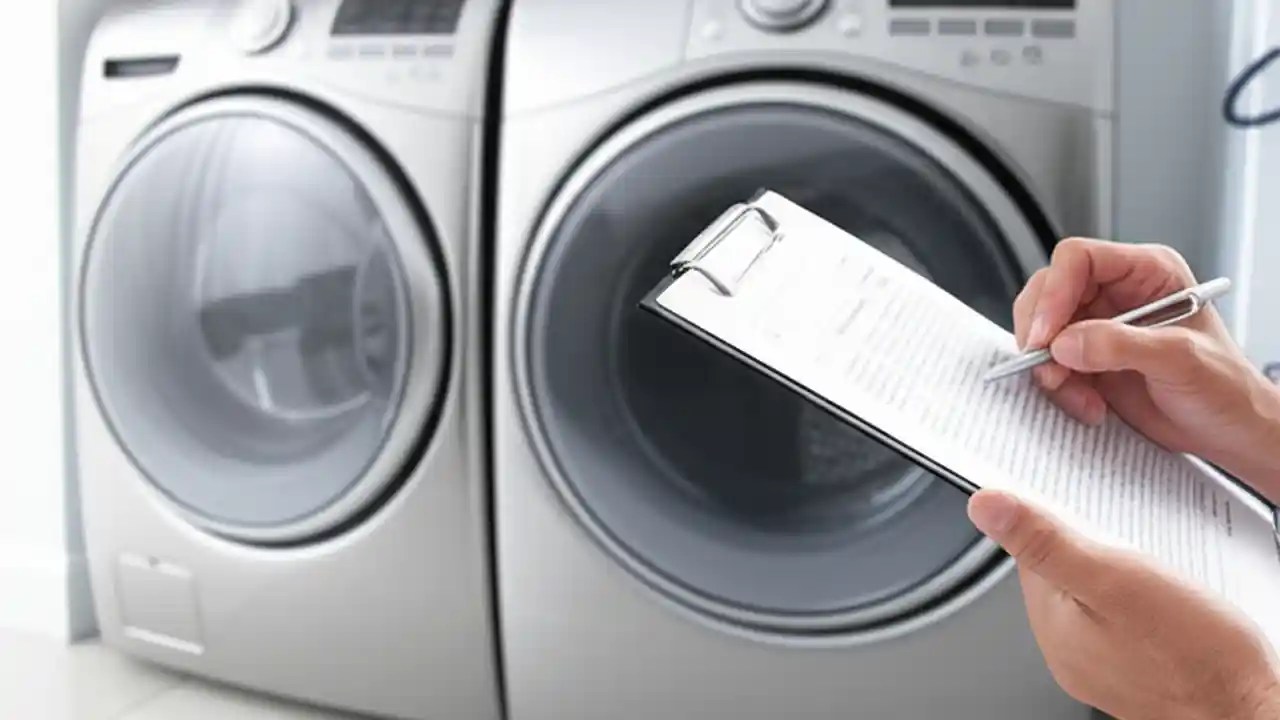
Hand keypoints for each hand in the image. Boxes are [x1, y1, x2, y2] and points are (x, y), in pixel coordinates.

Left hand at [968, 490, 1279, 719]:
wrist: (1250, 712)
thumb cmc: (1195, 656)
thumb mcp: (1114, 579)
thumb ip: (1047, 542)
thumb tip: (985, 506)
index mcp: (1052, 624)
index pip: (1030, 552)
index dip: (1051, 517)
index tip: (1072, 493)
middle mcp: (1070, 647)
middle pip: (1062, 570)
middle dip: (1088, 541)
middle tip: (1124, 524)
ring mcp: (1103, 660)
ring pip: (1096, 592)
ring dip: (1118, 565)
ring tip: (1152, 556)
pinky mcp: (1138, 665)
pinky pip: (1126, 616)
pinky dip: (1141, 594)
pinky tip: (1167, 590)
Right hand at [1015, 238, 1279, 501]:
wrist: (1228, 431)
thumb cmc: (1224, 388)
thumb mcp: (1181, 360)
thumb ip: (1122, 346)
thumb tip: (1066, 343)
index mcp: (1146, 272)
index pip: (1079, 260)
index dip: (1055, 292)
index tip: (1045, 334)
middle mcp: (1117, 293)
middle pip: (1050, 291)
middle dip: (1042, 332)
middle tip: (1049, 366)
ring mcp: (1098, 327)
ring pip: (1042, 330)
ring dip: (1050, 368)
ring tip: (1082, 395)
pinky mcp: (1087, 359)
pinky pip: (1049, 365)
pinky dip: (1059, 388)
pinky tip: (1090, 404)